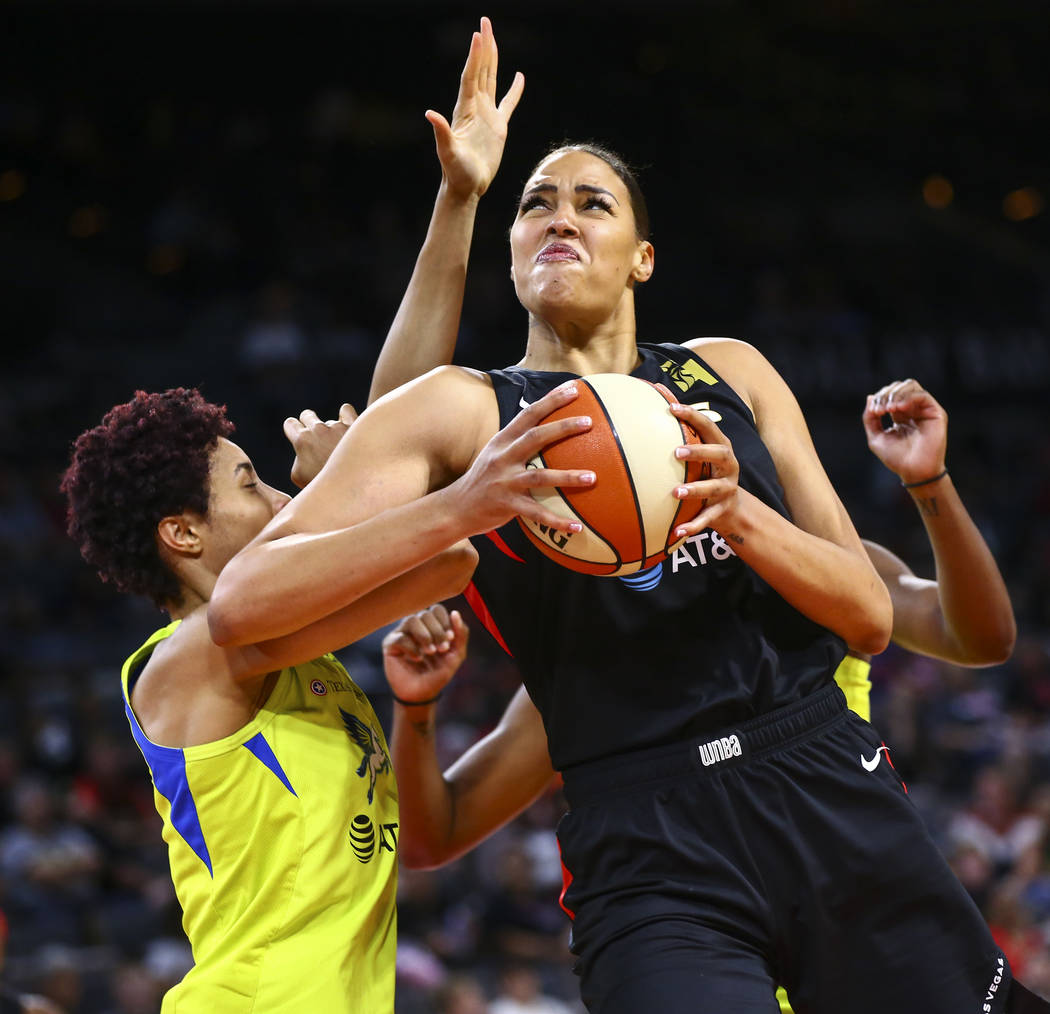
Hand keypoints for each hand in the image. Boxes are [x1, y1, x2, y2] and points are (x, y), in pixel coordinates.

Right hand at [283, 404, 357, 488]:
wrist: (354, 485)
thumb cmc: (325, 483)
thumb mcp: (299, 477)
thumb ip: (298, 459)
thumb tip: (303, 452)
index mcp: (301, 440)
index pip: (290, 424)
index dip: (293, 430)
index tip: (300, 437)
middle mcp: (318, 428)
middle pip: (307, 415)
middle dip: (309, 424)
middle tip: (317, 440)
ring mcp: (337, 425)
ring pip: (329, 420)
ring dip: (332, 430)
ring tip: (338, 447)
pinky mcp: (354, 424)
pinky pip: (346, 410)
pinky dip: (345, 416)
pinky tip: (347, 427)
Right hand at [383, 605, 468, 703]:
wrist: (421, 694)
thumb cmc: (437, 673)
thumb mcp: (456, 655)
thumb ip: (460, 634)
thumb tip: (455, 613)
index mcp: (432, 625)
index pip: (437, 610)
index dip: (445, 622)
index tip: (450, 639)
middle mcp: (416, 626)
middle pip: (425, 614)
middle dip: (437, 631)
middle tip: (441, 649)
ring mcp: (402, 633)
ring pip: (411, 620)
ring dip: (424, 636)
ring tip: (430, 652)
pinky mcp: (390, 644)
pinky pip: (400, 637)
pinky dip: (412, 648)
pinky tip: (417, 658)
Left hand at [425, 16, 523, 199]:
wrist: (465, 187)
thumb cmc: (456, 172)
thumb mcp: (448, 153)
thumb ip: (441, 133)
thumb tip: (430, 114)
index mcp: (465, 111)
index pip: (471, 77)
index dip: (475, 57)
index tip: (479, 35)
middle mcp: (475, 108)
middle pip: (480, 71)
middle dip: (483, 47)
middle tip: (485, 22)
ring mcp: (487, 116)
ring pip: (491, 80)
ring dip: (492, 59)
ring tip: (493, 38)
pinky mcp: (497, 127)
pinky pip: (508, 103)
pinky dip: (514, 90)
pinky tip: (519, 77)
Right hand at [451, 382, 595, 535]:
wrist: (456, 507)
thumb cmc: (482, 479)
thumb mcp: (495, 454)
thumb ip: (517, 442)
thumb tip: (547, 427)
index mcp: (502, 441)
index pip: (528, 414)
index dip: (551, 400)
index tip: (574, 389)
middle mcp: (503, 458)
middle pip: (535, 437)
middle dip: (562, 427)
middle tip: (589, 422)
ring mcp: (505, 481)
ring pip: (540, 476)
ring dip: (568, 477)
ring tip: (593, 477)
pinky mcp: (507, 505)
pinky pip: (537, 513)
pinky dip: (557, 521)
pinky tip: (577, 527)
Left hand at [665, 395, 742, 537]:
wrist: (732, 508)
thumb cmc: (707, 471)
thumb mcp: (699, 451)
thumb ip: (680, 428)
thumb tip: (653, 392)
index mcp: (720, 447)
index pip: (709, 426)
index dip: (692, 415)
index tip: (671, 408)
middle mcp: (729, 466)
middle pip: (720, 454)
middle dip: (700, 451)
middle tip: (676, 452)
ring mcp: (727, 489)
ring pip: (714, 488)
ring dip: (696, 489)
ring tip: (675, 492)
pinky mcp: (722, 512)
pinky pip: (707, 520)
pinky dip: (693, 526)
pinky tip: (676, 532)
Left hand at [862, 379, 946, 483]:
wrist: (914, 471)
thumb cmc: (896, 458)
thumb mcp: (876, 437)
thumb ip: (870, 418)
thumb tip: (870, 397)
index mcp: (901, 415)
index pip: (890, 394)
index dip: (880, 398)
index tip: (874, 412)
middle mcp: (914, 410)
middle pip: (900, 387)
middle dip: (886, 394)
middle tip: (880, 410)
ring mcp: (925, 410)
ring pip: (911, 386)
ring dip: (896, 394)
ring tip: (888, 409)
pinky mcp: (936, 413)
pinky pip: (922, 395)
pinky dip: (908, 398)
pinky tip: (898, 408)